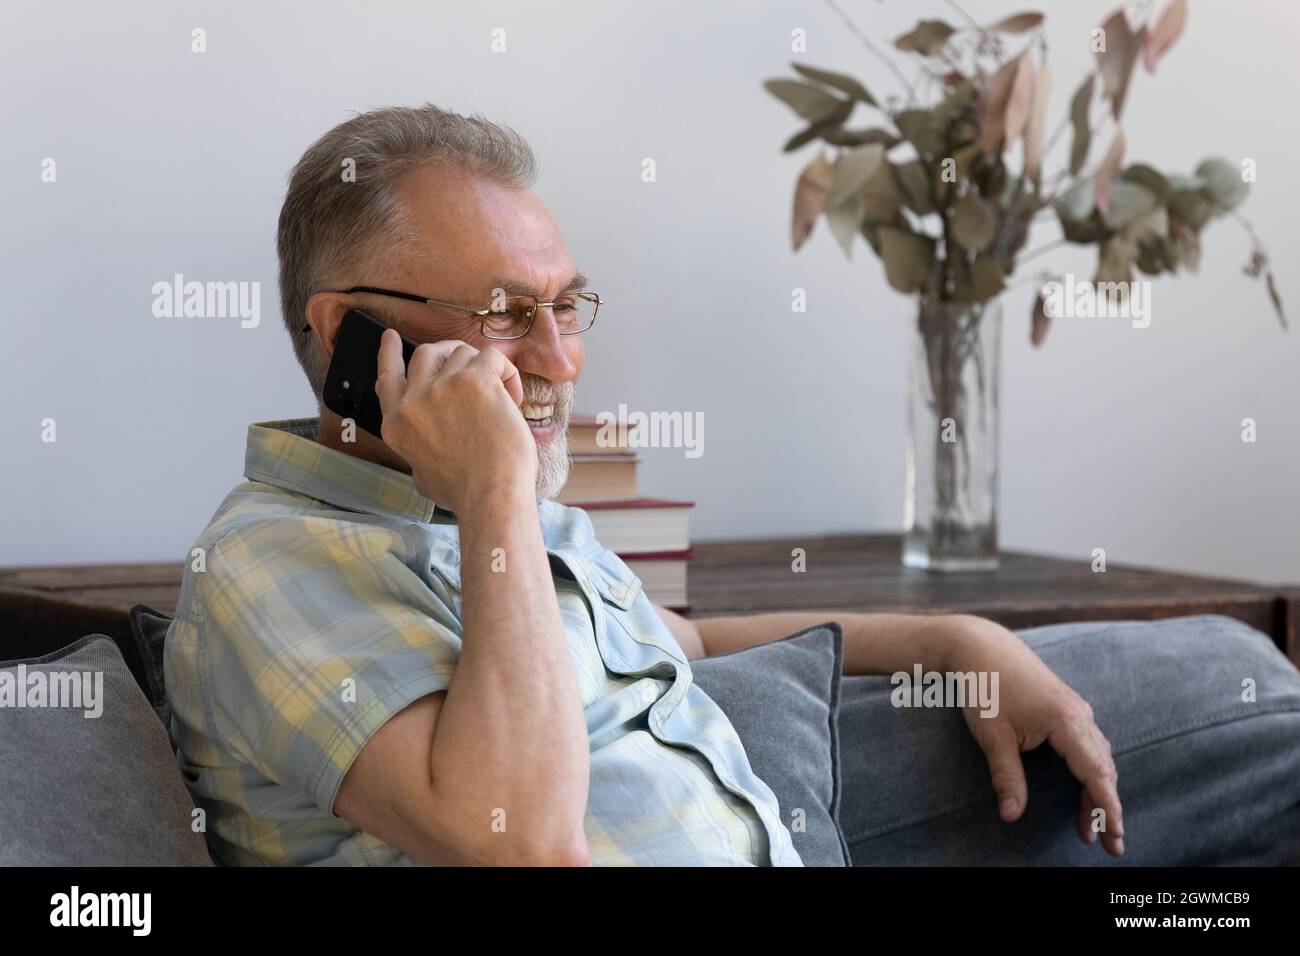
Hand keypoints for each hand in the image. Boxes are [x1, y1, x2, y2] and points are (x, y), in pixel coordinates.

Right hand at [375, 329, 535, 511]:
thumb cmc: (465, 493)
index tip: (391, 338)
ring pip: (461, 352)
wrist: (490, 496)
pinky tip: (513, 397)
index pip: (387, 377)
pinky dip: (507, 372)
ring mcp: (442, 387)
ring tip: (501, 397)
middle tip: (472, 366)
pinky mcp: (474, 380)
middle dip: (450, 355)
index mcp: (397, 424)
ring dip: (483, 369)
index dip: (389, 354)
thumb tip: (427, 448)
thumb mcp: (422, 474)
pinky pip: (491, 356)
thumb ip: (418, 451)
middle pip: (426, 354)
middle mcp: (413, 401)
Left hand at [948, 616, 1124, 857]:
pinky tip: (1082, 790)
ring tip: (1091, 827)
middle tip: (1108, 846)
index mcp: (1067, 721)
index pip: (1096, 773)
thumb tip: (1011, 816)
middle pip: (1102, 769)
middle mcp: (1080, 715)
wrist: (980, 645)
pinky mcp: (1067, 707)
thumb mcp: (993, 736)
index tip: (1114, 836)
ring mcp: (1076, 709)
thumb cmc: (986, 687)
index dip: (1106, 807)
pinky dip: (1089, 771)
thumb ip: (1007, 777)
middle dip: (1106, 807)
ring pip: (1097, 757)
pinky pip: (1089, 745)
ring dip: (1096, 791)